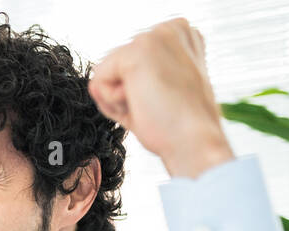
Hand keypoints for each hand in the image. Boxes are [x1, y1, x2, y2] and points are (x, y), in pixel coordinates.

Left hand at [89, 18, 233, 178]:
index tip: (165, 101)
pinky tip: (142, 103)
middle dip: (125, 96)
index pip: (128, 63)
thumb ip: (129, 80)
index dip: (136, 91)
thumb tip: (94, 84)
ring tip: (151, 105)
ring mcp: (153, 36)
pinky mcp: (136, 50)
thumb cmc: (178, 126)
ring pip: (104, 74)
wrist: (194, 142)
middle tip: (157, 107)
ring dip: (119, 101)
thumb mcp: (156, 94)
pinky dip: (113, 103)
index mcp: (178, 38)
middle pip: (114, 67)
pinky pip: (98, 82)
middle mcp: (168, 30)